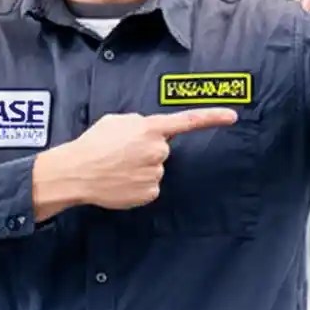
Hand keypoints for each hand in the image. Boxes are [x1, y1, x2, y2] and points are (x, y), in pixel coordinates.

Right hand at [34, 108, 237, 216]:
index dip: (212, 117)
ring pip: (154, 169)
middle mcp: (157, 151)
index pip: (188, 121)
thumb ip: (138, 123)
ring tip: (116, 167)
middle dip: (146, 150)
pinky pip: (150, 187)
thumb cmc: (92, 145)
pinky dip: (137, 185)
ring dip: (139, 168)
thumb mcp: (115, 121)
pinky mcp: (150, 192)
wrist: (76, 173)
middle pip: (161, 149)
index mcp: (149, 129)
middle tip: (121, 153)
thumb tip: (147, 131)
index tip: (232, 116)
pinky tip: (120, 181)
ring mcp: (155, 174)